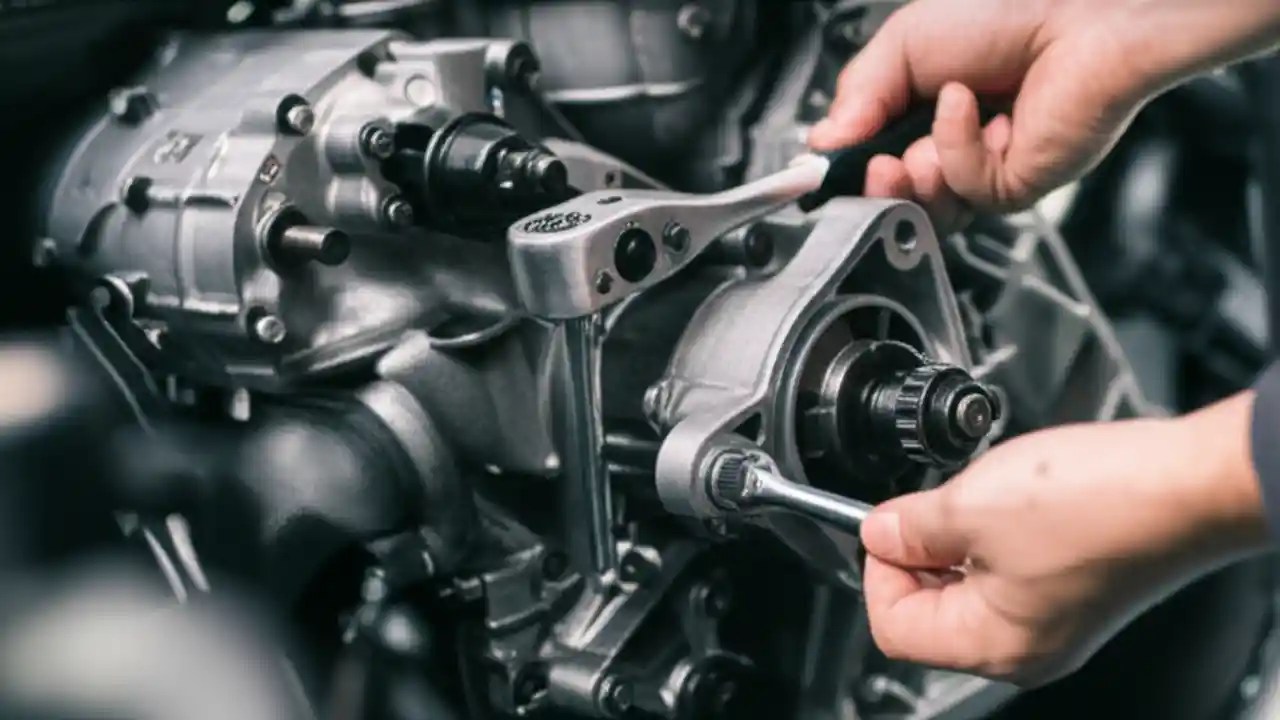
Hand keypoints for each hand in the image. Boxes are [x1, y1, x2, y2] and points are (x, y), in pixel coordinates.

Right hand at [809, 0, 1279, 224]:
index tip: (825, 171)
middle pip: (895, 200)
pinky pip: (965, 191)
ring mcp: (986, 170)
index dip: (848, 173)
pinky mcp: (1018, 185)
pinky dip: (956, 149)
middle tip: (873, 166)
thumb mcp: (903, 43)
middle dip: (876, 188)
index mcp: (921, 111)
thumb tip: (822, 143)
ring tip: (920, 142)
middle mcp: (953, 146)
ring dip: (914, 177)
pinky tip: (970, 110)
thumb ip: (857, 94)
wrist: (1079, 11)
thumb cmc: (1008, 8)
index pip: (871, 162)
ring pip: (927, 209)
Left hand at [858, 392, 1267, 685]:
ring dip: (953, 541)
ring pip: (967, 589)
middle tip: (924, 508)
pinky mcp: (1076, 590)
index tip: (884, 528)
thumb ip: (908, 526)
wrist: (1187, 482)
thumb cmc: (1100, 504)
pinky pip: (1008, 573)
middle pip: (928, 612)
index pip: (893, 628)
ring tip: (973, 500)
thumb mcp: (970, 506)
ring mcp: (1054, 621)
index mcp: (992, 645)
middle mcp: (1026, 648)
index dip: (879, 570)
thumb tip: (877, 532)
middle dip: (916, 554)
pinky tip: (1005, 503)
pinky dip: (991, 537)